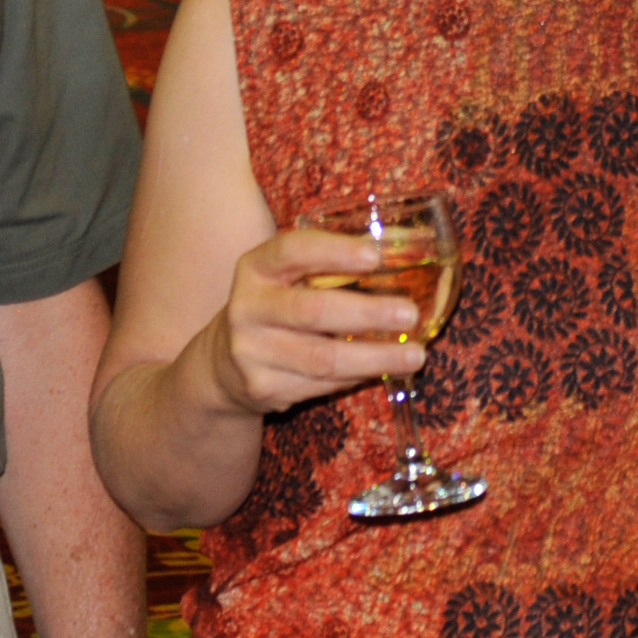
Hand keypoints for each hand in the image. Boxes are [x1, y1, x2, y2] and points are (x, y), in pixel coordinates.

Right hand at [200, 224, 426, 417]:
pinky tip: (384, 369)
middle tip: (410, 313)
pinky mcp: (262, 387)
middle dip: (368, 313)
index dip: (334, 252)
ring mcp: (251, 351)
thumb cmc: (275, 306)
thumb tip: (409, 249)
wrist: (223, 363)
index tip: (376, 256)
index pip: (292, 251)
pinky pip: (320, 384)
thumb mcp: (285, 277)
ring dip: (375, 357)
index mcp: (255, 267)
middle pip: (313, 310)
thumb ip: (329, 265)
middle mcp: (247, 307)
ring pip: (323, 358)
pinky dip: (357, 376)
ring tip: (415, 355)